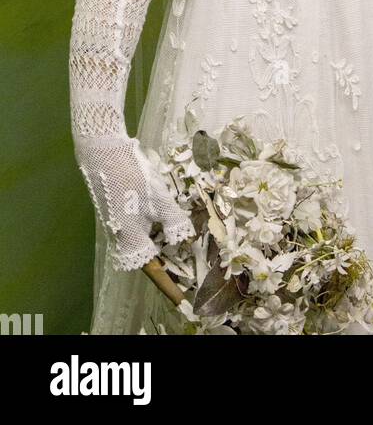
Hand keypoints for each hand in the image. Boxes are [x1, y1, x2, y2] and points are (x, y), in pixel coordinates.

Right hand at [75, 132, 194, 271]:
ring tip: (180, 242)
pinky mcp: (117, 213)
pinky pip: (138, 229)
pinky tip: (163, 218)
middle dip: (167, 262)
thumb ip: (173, 222)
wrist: (103, 153)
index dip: (169, 285)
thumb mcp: (158, 199)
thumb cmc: (131, 177)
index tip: (182, 300)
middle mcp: (121, 238)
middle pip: (148, 258)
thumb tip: (182, 240)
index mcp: (130, 240)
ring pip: (144, 241)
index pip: (153, 270)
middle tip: (188, 264)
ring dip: (161, 242)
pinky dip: (153, 228)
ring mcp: (118, 225)